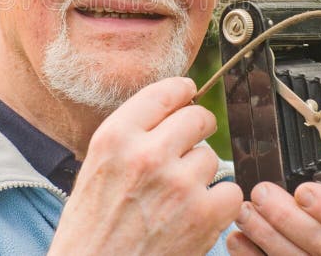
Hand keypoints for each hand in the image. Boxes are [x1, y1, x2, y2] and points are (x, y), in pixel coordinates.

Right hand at [49, 77, 242, 254]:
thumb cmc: (90, 229)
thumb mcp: (95, 167)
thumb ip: (130, 136)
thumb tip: (169, 108)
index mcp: (115, 137)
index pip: (164, 93)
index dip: (181, 91)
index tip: (187, 94)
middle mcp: (147, 154)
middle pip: (196, 117)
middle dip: (197, 128)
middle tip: (189, 145)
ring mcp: (178, 184)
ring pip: (211, 156)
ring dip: (201, 172)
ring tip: (178, 195)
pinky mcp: (203, 216)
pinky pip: (230, 190)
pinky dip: (219, 202)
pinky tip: (198, 212)